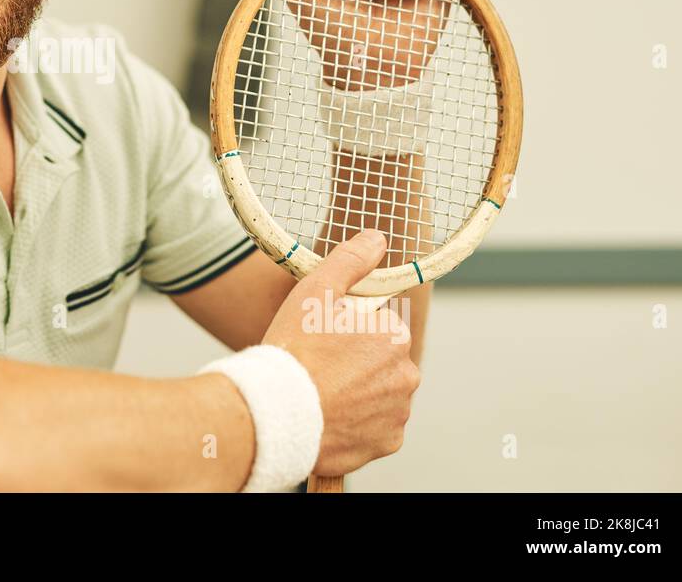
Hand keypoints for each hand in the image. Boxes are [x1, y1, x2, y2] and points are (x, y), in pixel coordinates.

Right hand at [263, 229, 420, 477]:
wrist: (275, 415)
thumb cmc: (294, 351)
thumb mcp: (314, 293)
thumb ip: (349, 262)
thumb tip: (377, 238)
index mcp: (394, 336)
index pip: (375, 329)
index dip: (345, 333)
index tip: (321, 341)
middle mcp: (406, 375)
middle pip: (379, 363)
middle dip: (355, 364)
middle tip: (318, 368)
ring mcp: (398, 412)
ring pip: (378, 395)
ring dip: (357, 394)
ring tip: (320, 394)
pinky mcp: (386, 442)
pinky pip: (374, 427)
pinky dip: (356, 423)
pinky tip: (329, 416)